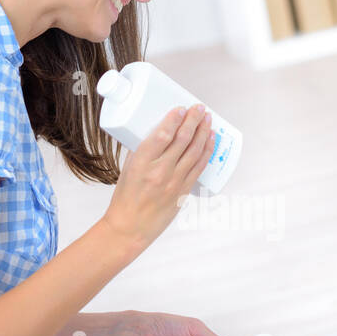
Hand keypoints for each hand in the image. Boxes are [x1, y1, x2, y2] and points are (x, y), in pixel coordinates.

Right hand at [102, 105, 214, 248]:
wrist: (130, 227)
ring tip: (207, 119)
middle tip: (199, 108)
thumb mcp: (128, 168)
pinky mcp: (183, 191)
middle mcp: (160, 172)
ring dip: (203, 132)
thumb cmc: (125, 198)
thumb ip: (143, 150)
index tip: (181, 108)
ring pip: (195, 152)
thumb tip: (158, 132)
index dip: (174, 119)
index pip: (162, 136)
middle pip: (182, 140)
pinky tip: (211, 140)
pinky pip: (199, 167)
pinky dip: (207, 151)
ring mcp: (174, 182)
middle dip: (193, 120)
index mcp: (141, 163)